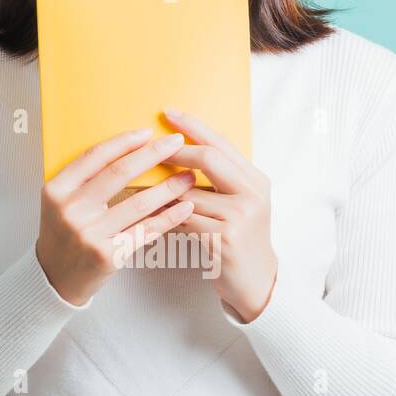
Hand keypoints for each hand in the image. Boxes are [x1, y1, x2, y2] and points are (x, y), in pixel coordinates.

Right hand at [35, 128, 199, 306]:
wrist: (54, 278)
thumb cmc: (64, 233)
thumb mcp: (62, 202)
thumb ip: (85, 179)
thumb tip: (131, 151)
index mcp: (56, 189)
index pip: (94, 156)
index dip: (123, 142)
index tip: (148, 132)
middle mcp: (70, 210)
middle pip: (118, 173)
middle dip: (152, 155)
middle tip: (176, 144)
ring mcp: (88, 233)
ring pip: (137, 203)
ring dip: (168, 187)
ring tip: (189, 176)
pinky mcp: (107, 255)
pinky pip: (145, 231)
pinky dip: (168, 217)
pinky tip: (185, 207)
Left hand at [162, 107, 278, 322]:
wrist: (257, 282)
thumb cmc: (238, 237)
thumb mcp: (238, 202)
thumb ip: (217, 177)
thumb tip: (176, 148)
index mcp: (256, 180)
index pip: (222, 143)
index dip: (193, 126)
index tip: (168, 113)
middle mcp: (252, 195)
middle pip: (208, 159)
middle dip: (174, 152)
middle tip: (148, 149)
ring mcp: (240, 217)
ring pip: (188, 193)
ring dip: (160, 191)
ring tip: (138, 189)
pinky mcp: (223, 238)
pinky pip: (182, 219)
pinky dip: (163, 216)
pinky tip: (149, 217)